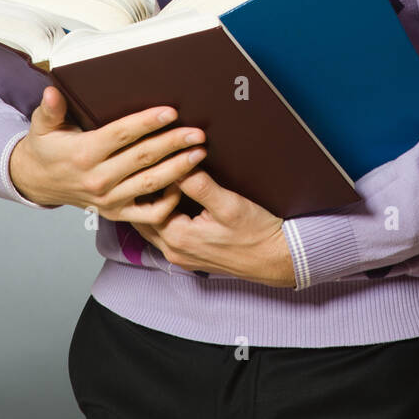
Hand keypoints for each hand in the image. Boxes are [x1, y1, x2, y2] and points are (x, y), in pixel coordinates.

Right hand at [8, 87, 205, 225]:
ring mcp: (109, 200)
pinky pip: (148, 214)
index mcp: (83, 154)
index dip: (146, 123)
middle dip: (173, 144)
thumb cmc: (47, 148)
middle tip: (197, 133)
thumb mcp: (42, 126)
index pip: (121, 135)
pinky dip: (168, 203)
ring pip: (150, 183)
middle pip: (142, 158)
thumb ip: (50, 110)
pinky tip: (184, 185)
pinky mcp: (116, 213)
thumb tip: (51, 91)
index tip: (170, 112)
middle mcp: (98, 179)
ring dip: (178, 169)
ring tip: (199, 154)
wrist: (38, 181)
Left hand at [130, 168, 296, 287]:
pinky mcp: (189, 256)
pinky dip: (161, 216)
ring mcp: (181, 256)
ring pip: (151, 226)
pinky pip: (163, 234)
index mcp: (178, 238)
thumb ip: (200, 185)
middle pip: (142, 217)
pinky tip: (170, 201)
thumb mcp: (228, 204)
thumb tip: (178, 164)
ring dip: (151, 205)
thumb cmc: (256, 234)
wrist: (275, 258)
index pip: (147, 203)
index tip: (161, 159)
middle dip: (143, 193)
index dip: (151, 179)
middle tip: (151, 167)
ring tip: (157, 179)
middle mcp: (174, 251)